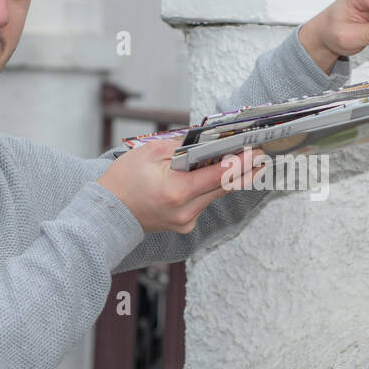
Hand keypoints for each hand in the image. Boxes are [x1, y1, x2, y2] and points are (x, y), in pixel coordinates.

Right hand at [95, 139, 263, 233]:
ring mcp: (186, 221)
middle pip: (224, 187)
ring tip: (246, 162)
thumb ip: (182, 148)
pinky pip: (203, 202)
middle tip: (261, 155)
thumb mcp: (150, 152)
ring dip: (228, 178)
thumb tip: (207, 143)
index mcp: (178, 192)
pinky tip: (217, 175)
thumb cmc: (123, 180)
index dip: (242, 162)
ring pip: (215, 194)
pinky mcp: (185, 225)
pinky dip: (210, 187)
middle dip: (243, 170)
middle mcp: (186, 211)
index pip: (220, 175)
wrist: (107, 213)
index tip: (257, 151)